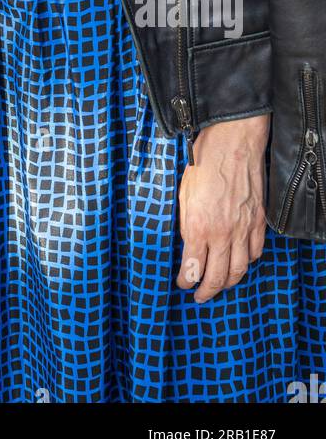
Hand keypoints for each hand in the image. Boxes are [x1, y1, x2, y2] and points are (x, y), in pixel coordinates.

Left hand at [176, 114, 269, 303]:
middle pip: (217, 277)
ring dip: (228, 283)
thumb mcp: (183, 193)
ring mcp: (243, 229)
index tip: (181, 283)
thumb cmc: (203, 162)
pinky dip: (248, 262)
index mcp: (199, 227)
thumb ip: (186, 224)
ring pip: (240, 270)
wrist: (232, 141)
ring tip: (219, 286)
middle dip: (206, 291)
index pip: (192, 269)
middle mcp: (223, 233)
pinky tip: (240, 262)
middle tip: (199, 297)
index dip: (185, 281)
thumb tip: (189, 244)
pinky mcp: (258, 221)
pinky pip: (255, 252)